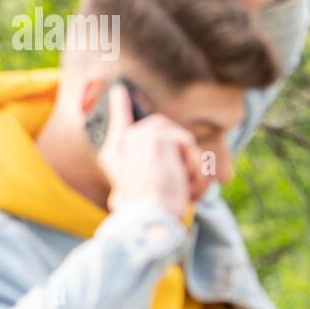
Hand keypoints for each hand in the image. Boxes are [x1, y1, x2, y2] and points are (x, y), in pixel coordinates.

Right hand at [97, 83, 203, 218]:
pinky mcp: (158, 137)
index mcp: (113, 157)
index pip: (119, 123)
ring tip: (186, 191)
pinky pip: (189, 145)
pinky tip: (188, 185)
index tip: (120, 90)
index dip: (121, 106)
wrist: (148, 219)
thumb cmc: (143, 216)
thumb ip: (129, 188)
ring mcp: (139, 135)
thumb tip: (117, 201)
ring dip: (192, 168)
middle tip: (187, 185)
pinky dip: (196, 168)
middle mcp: (123, 142)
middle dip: (184, 154)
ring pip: (181, 140)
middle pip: (164, 129)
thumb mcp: (131, 200)